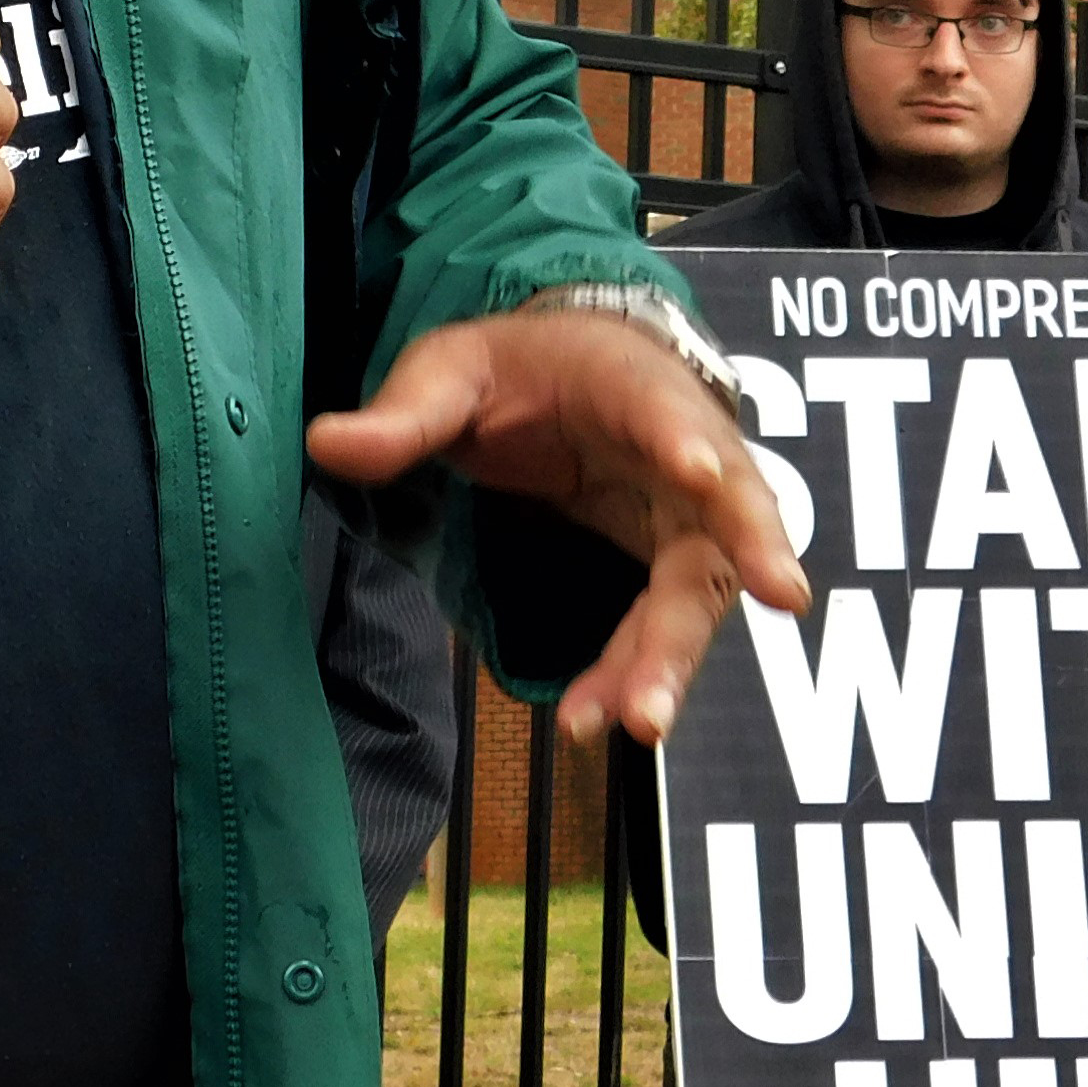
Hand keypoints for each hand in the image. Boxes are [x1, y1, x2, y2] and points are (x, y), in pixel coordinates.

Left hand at [302, 298, 808, 747]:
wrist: (569, 370)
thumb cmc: (519, 364)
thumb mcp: (451, 369)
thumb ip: (403, 412)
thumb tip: (325, 444)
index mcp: (629, 381)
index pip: (664, 406)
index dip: (686, 439)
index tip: (703, 475)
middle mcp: (686, 450)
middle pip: (720, 515)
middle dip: (734, 567)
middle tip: (762, 601)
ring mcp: (688, 515)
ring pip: (701, 589)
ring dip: (674, 656)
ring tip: (639, 722)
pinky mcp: (672, 561)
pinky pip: (666, 623)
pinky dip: (641, 671)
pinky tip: (601, 718)